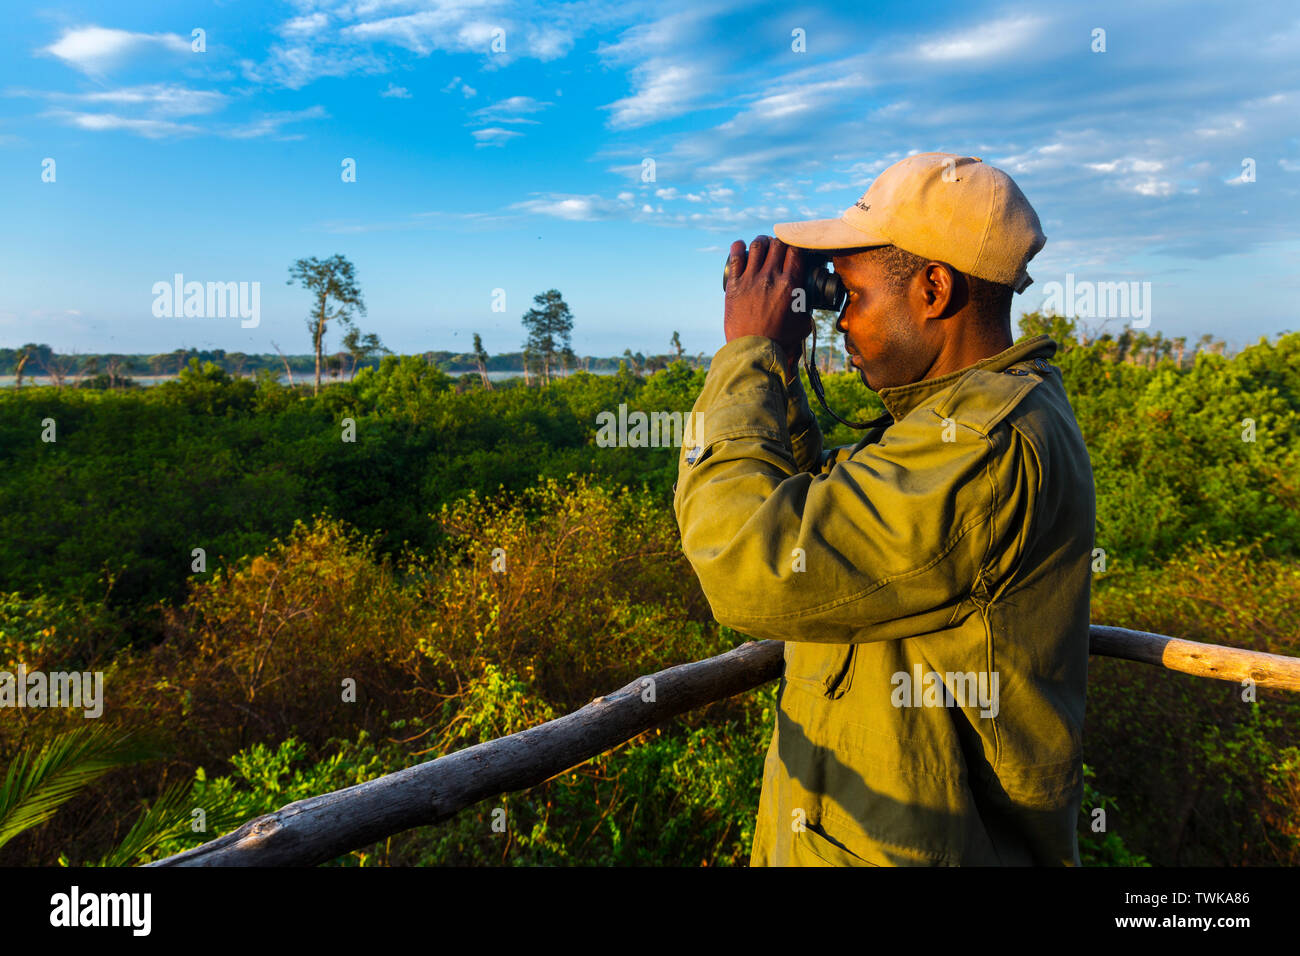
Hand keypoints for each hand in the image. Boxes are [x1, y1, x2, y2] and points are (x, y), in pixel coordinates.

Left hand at [724, 236, 811, 380]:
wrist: (754, 350)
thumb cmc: (779, 340)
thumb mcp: (802, 323)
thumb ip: (807, 310)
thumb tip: (809, 305)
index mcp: (790, 284)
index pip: (795, 251)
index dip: (795, 245)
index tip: (793, 249)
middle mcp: (771, 277)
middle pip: (778, 244)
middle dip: (779, 242)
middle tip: (777, 248)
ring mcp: (751, 279)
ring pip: (757, 246)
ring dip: (761, 241)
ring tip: (762, 244)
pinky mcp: (734, 285)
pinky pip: (735, 257)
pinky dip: (738, 247)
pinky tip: (740, 246)